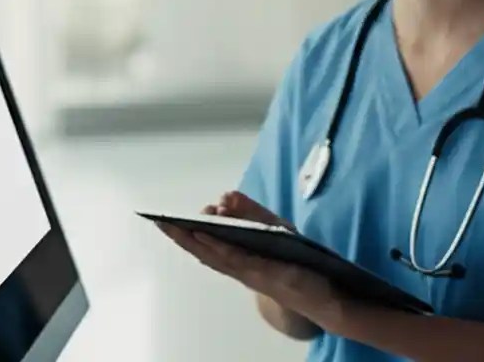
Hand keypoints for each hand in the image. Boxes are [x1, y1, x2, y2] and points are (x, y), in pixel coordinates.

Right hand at [155, 194, 348, 329]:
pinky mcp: (265, 271)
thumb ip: (250, 211)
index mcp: (239, 257)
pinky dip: (219, 246)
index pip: (206, 244)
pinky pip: (237, 257)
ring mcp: (250, 271)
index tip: (161, 220)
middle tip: (159, 220)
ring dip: (193, 241)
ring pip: (216, 255)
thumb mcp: (273, 227)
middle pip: (204, 250)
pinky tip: (208, 234)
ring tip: (175, 226)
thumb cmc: (295, 259)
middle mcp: (239, 267)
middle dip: (180, 235)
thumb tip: (225, 195)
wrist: (324, 288)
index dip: (183, 234)